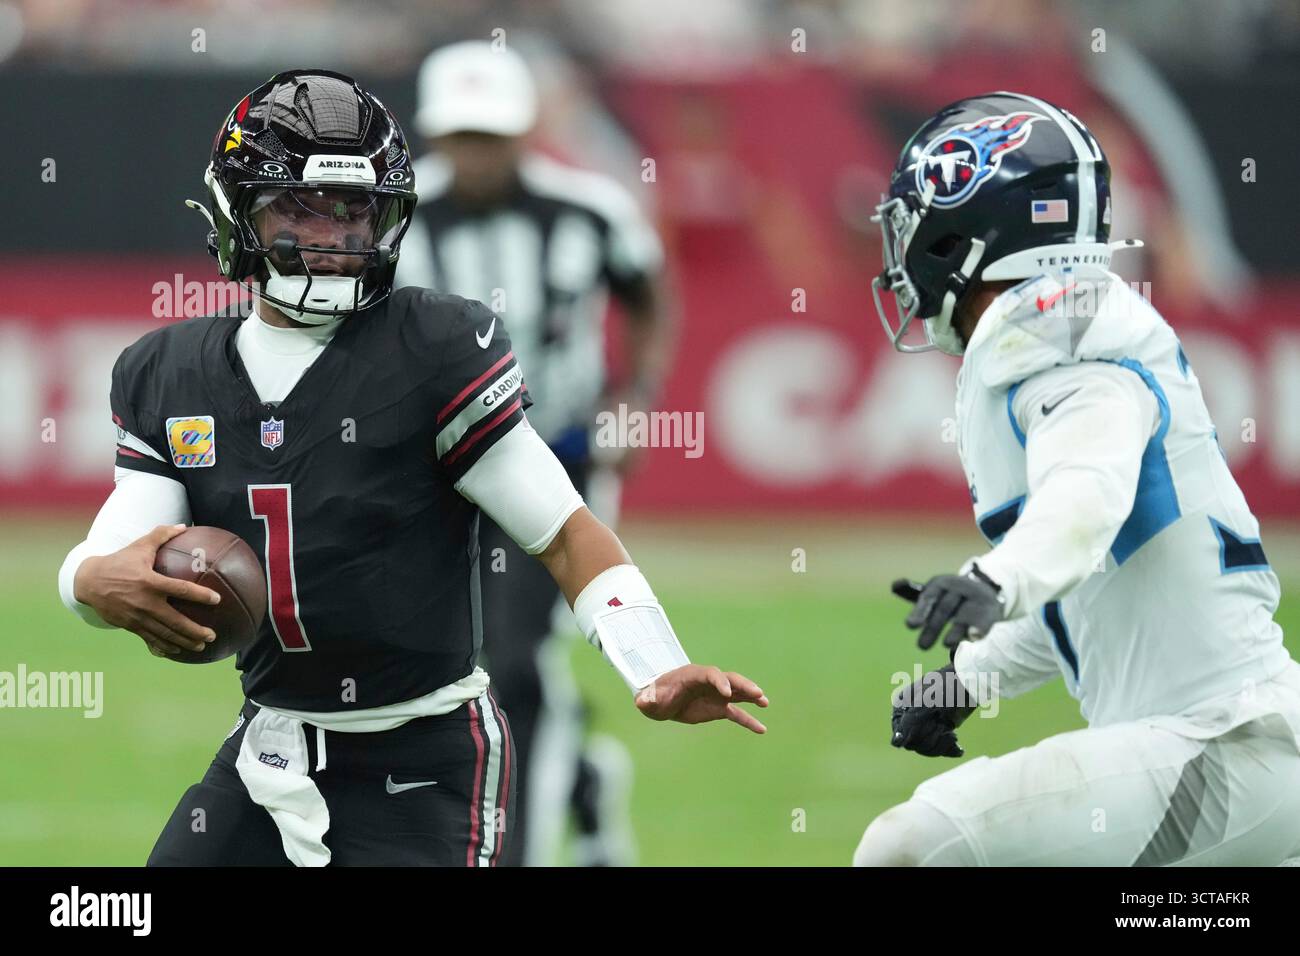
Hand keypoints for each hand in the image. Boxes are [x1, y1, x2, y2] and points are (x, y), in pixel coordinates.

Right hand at [73, 524, 222, 657]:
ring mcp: (136, 617)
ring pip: (163, 634)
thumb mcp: (139, 546)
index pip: (180, 590)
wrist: (88, 581)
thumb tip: (183, 526)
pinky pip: (149, 638)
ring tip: (200, 647)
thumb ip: (161, 535)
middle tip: (212, 636)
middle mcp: (144, 602)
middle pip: (174, 621)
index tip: (217, 600)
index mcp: (150, 582)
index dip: (200, 596)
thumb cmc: (119, 561)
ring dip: (183, 642)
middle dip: (194, 630)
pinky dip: (163, 646)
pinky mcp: (128, 625)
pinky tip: (176, 652)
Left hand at [635, 665, 768, 733]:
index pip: (710, 674)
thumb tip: (642, 701)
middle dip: (743, 685)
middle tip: (758, 693)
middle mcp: (708, 682)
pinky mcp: (718, 708)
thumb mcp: (649, 698)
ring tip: (764, 702)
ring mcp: (716, 694)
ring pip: (737, 693)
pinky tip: (761, 729)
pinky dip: (749, 720)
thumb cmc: (654, 696)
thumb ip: (648, 698)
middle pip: (730, 679)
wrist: (661, 700)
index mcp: (692, 675)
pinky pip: (737, 713)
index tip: (727, 693)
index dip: (719, 681)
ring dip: (752, 696)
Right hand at [890, 663, 976, 757]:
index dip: (916, 736)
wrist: (970, 680)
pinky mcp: (940, 730)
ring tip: (952, 736)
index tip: (931, 725)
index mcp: (901, 709)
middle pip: (914, 744)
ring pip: (926, 748)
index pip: (900, 735)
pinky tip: (959, 748)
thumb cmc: (945, 687)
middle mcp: (910, 718)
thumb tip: (896, 743)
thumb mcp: (924, 704)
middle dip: (931, 740)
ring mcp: (926, 725)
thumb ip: (909, 724)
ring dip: (941, 745)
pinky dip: (949, 749)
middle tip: (944, 727)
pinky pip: (940, 747)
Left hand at [892, 566, 1003, 650]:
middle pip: (945, 609)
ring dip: (955, 631)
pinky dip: (980, 628)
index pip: (929, 598)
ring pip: (964, 616)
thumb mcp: (934, 591)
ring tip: (946, 645)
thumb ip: (914, 592)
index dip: (920, 612)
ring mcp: (977, 599)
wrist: (987, 588)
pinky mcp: (991, 611)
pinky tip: (974, 637)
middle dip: (933, 627)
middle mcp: (960, 588)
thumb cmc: (951, 595)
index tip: (911, 626)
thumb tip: (895, 585)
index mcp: (942, 583)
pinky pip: (985, 621)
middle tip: (921, 647)